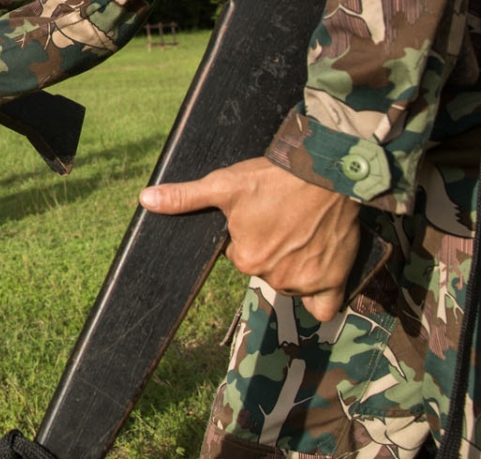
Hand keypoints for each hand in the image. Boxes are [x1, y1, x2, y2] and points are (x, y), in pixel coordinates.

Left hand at [140, 157, 361, 321]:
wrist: (326, 174)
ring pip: (293, 282)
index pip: (241, 254)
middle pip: (266, 268)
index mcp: (246, 259)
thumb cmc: (273, 178)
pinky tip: (318, 273)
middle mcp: (274, 277)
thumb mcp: (224, 184)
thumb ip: (184, 197)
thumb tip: (146, 199)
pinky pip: (324, 307)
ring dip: (295, 265)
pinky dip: (320, 296)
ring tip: (303, 232)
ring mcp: (306, 282)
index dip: (249, 234)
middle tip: (283, 221)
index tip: (261, 216)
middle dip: (271, 249)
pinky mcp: (334, 281)